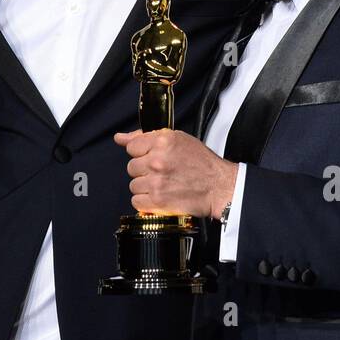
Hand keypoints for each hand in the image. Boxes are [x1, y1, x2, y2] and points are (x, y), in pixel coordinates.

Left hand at [113, 128, 237, 218]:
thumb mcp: (178, 139)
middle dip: (144, 170)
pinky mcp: (158, 201)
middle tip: (161, 173)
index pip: (132, 146)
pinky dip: (146, 202)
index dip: (141, 153)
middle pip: (131, 167)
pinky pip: (136, 202)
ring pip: (133, 185)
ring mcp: (156, 182)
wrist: (219, 187)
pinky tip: (159, 197)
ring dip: (145, 187)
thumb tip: (120, 137)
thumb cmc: (202, 163)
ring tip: (163, 185)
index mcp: (162, 142)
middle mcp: (157, 161)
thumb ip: (146, 137)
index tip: (151, 158)